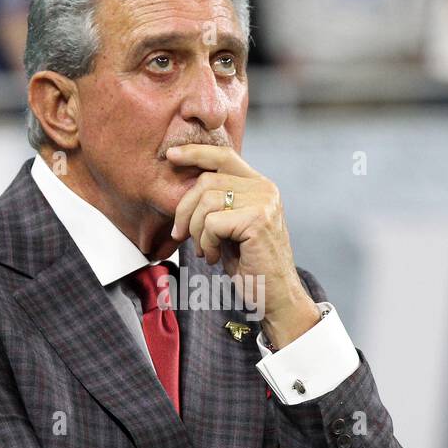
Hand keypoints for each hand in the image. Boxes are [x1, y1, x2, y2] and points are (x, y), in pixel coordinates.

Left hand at [167, 145, 320, 348]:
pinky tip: (213, 257)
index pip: (224, 156)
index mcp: (260, 185)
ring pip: (206, 201)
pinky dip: (205, 243)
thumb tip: (184, 183)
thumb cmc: (250, 264)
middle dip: (184, 209)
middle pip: (207, 180)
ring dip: (195, 230)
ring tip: (203, 250)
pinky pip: (212, 223)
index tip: (172, 156)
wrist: (275, 295)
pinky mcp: (258, 221)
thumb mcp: (230, 226)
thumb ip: (216, 202)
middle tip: (180, 234)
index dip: (196, 152)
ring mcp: (264, 203)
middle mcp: (265, 189)